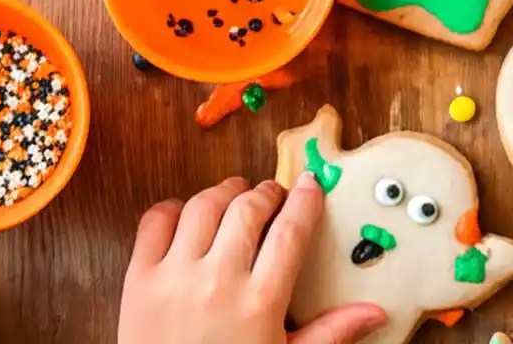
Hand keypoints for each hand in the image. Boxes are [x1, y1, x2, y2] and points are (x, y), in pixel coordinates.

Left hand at [118, 175, 386, 343]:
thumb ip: (330, 333)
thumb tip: (374, 313)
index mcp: (260, 303)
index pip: (291, 231)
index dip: (305, 200)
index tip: (311, 185)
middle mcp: (217, 282)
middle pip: (248, 209)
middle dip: (266, 192)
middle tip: (273, 193)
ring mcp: (174, 276)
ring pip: (203, 206)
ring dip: (223, 192)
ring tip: (235, 195)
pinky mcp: (138, 279)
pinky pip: (154, 222)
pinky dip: (172, 208)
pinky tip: (187, 214)